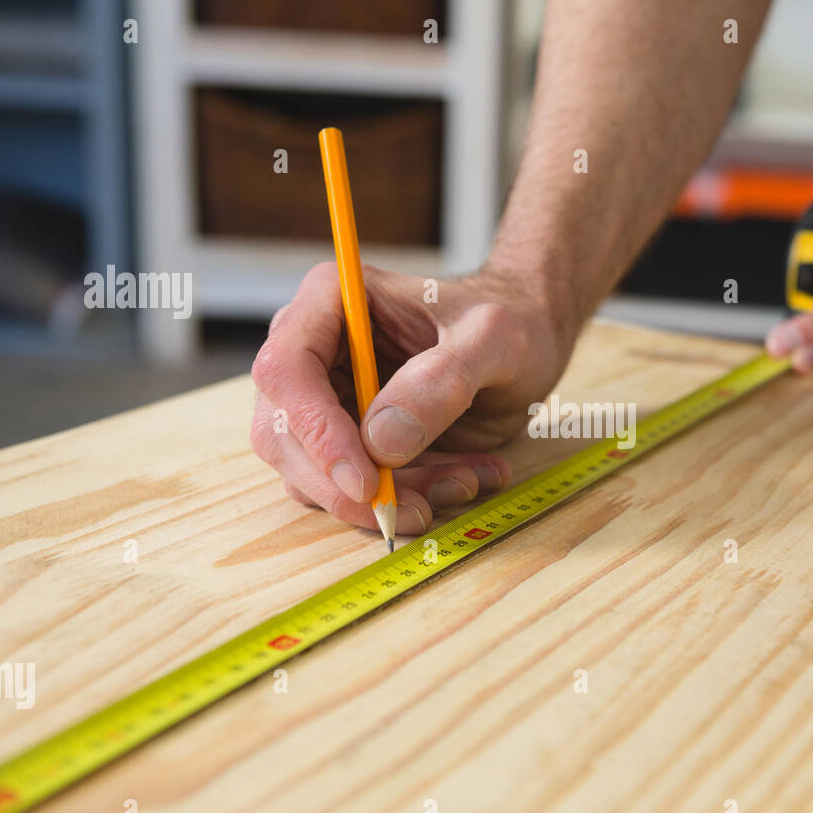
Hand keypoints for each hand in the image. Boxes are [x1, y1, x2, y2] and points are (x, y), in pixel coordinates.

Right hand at [250, 262, 570, 535]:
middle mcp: (315, 352)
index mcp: (331, 302)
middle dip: (349, 487)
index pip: (286, 371)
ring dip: (389, 497)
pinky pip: (354, 491)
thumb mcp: (494, 340)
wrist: (529, 342)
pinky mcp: (351, 443)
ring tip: (465, 479)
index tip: (365, 482)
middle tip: (418, 510)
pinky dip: (407, 499)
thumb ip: (444, 380)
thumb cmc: (510, 322)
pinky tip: (464, 477)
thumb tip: (381, 441)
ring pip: (315, 475)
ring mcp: (327, 401)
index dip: (315, 432)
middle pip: (283, 435)